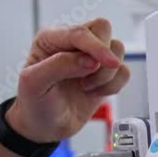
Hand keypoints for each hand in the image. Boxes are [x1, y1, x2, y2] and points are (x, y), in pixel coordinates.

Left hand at [7, 18, 130, 142]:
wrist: (44, 127)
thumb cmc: (34, 103)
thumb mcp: (34, 84)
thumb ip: (59, 66)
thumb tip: (91, 60)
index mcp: (51, 38)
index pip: (80, 31)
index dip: (96, 46)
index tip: (108, 62)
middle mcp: (73, 43)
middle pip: (103, 29)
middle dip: (102, 57)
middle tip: (87, 78)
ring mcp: (91, 57)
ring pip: (118, 49)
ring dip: (106, 74)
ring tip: (86, 87)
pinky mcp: (105, 73)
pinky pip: (124, 71)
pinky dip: (113, 86)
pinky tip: (95, 92)